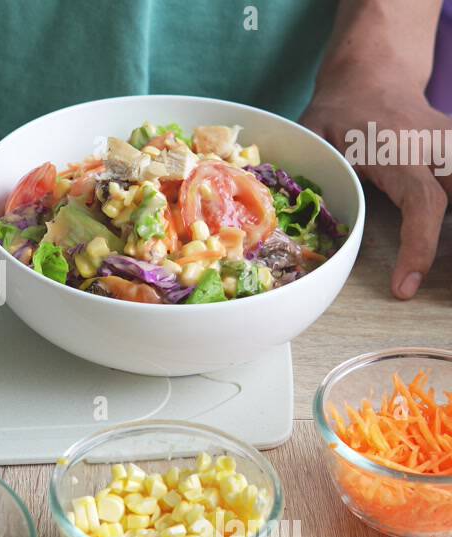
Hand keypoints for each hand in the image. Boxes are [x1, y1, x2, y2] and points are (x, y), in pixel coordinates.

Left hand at [302, 78, 451, 298]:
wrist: (374, 71)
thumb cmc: (340, 106)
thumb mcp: (313, 132)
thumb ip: (300, 173)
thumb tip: (274, 215)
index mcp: (400, 149)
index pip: (422, 203)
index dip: (418, 248)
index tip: (405, 287)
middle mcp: (436, 147)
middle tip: (438, 292)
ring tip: (434, 271)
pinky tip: (445, 240)